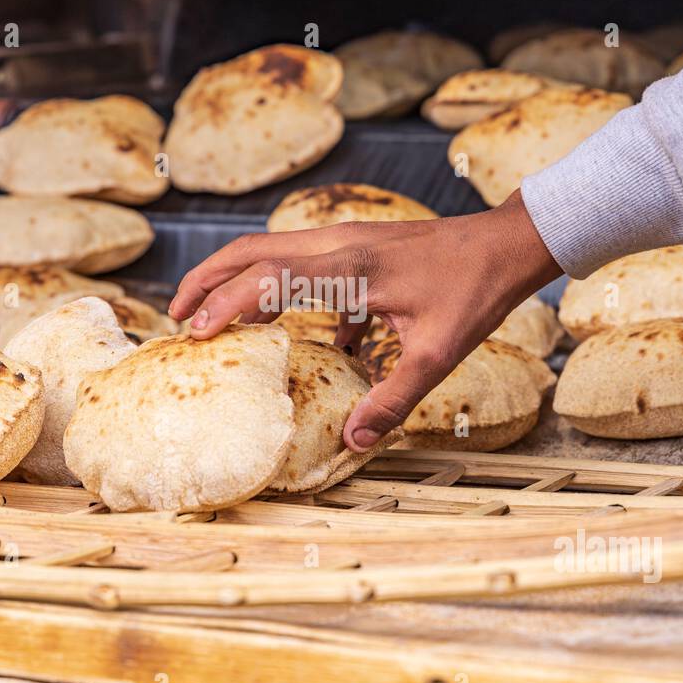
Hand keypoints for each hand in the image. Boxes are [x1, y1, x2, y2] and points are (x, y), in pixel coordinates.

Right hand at [168, 192, 562, 451]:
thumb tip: (354, 441)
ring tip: (207, 318)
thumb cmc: (475, 292)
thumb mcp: (438, 354)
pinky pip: (301, 265)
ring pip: (270, 250)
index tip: (194, 334)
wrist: (508, 244)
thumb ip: (394, 398)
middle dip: (207, 280)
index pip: (267, 276)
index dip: (226, 303)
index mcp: (348, 265)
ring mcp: (344, 241)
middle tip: (174, 318)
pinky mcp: (356, 249)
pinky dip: (278, 291)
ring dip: (235, 280)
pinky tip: (286, 332)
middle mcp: (336, 243)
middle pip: (251, 249)